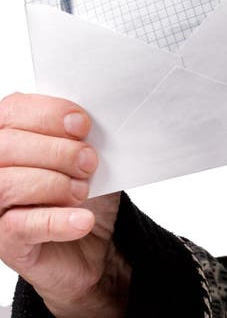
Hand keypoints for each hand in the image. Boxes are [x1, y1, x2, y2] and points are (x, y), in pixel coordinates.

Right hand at [0, 93, 129, 317]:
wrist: (92, 241)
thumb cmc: (80, 187)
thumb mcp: (83, 152)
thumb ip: (76, 133)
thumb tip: (82, 123)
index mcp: (8, 134)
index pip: (12, 110)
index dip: (48, 114)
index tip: (82, 125)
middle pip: (6, 147)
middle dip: (56, 151)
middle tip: (88, 162)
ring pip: (7, 184)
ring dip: (55, 184)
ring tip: (83, 190)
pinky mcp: (5, 242)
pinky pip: (20, 226)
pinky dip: (58, 220)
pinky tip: (82, 219)